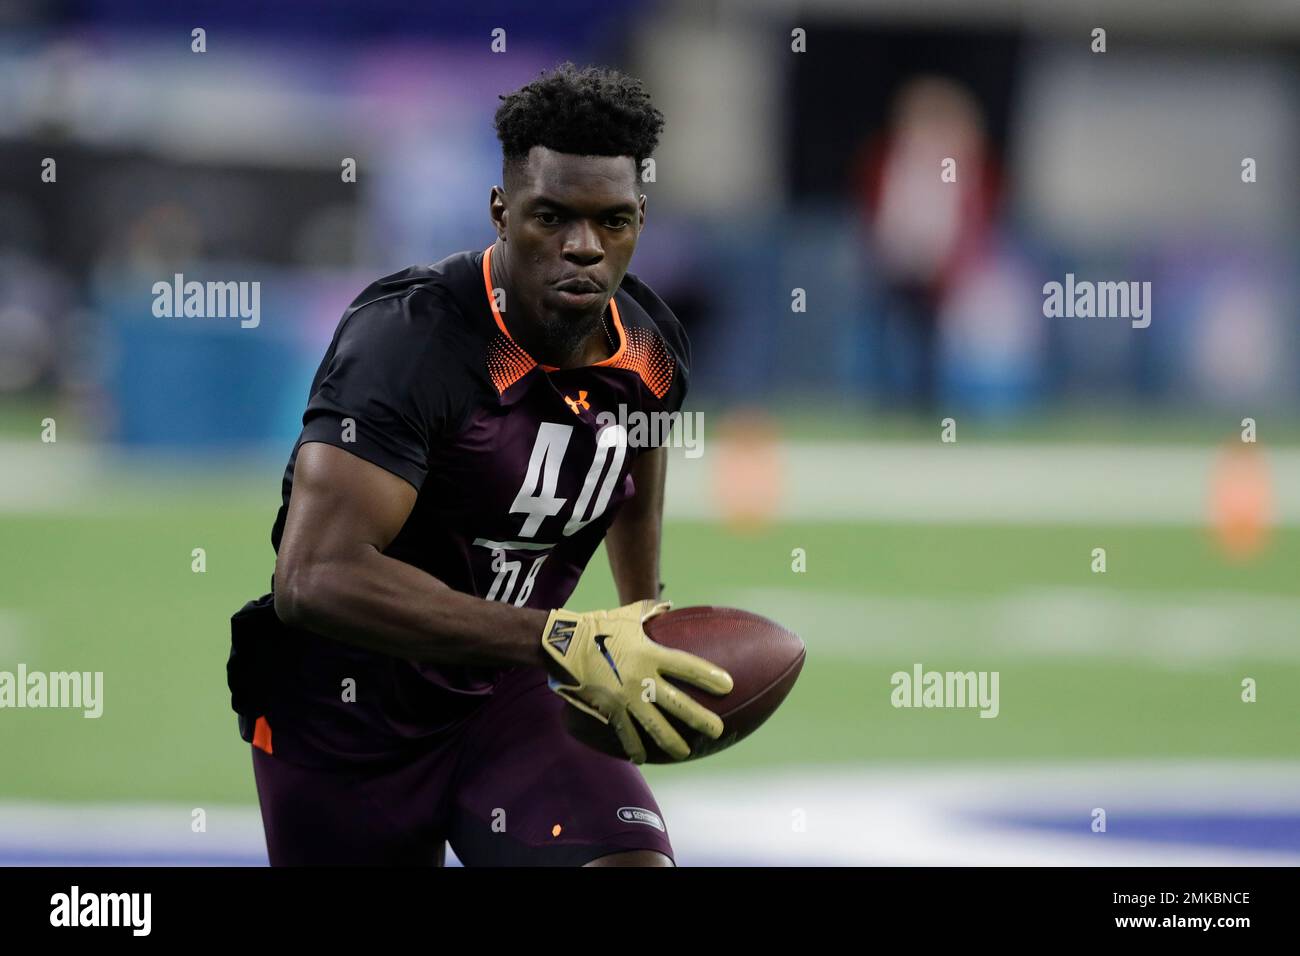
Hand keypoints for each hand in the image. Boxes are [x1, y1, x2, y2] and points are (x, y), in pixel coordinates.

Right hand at [540, 600, 733, 762]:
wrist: (563, 643)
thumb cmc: (597, 625)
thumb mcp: (627, 614)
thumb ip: (650, 611)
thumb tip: (668, 605)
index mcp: (650, 653)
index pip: (687, 666)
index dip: (708, 676)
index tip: (728, 686)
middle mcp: (642, 677)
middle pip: (678, 703)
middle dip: (700, 718)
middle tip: (718, 730)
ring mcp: (625, 696)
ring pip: (655, 725)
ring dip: (672, 740)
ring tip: (686, 752)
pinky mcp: (609, 708)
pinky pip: (625, 732)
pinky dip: (634, 746)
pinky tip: (642, 758)